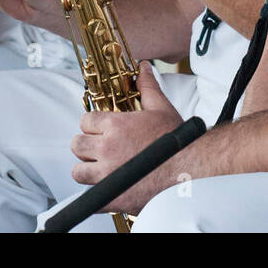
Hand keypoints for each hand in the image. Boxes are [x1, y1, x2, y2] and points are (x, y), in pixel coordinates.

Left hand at [70, 62, 182, 211]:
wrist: (190, 170)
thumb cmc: (177, 141)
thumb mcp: (162, 108)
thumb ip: (147, 87)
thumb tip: (143, 69)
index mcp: (116, 126)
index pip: (85, 121)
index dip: (93, 124)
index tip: (101, 129)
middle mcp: (107, 149)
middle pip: (77, 144)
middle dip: (86, 145)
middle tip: (100, 148)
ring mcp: (107, 175)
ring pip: (78, 171)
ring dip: (87, 169)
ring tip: (102, 168)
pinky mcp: (111, 197)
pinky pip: (89, 199)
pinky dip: (96, 195)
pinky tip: (108, 189)